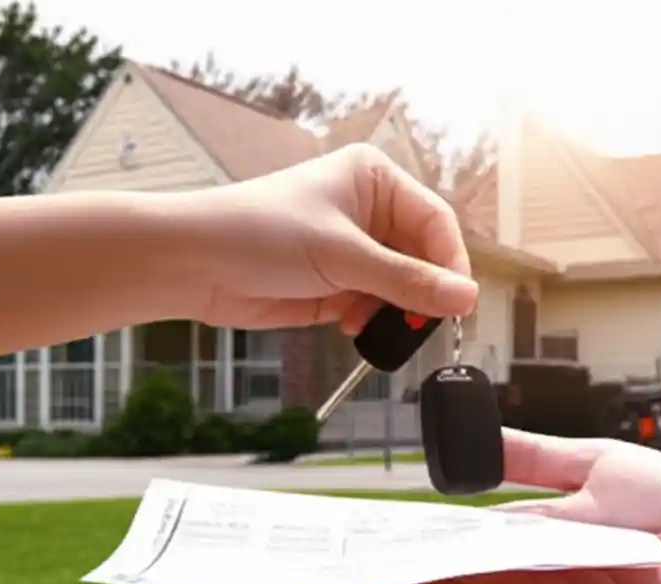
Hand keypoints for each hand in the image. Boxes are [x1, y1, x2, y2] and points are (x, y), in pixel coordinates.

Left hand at [154, 143, 478, 332]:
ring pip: (401, 286)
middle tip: (423, 323)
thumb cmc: (259, 233)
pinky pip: (374, 305)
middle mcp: (369, 210)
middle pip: (423, 256)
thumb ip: (406, 280)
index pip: (436, 221)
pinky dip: (370, 320)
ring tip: (384, 327)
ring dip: (396, 310)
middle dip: (423, 291)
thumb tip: (466, 297)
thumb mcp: (342, 255)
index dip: (451, 263)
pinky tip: (350, 325)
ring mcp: (352, 249)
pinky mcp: (335, 283)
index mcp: (375, 179)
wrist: (194, 263)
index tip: (459, 302)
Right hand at [382, 428, 660, 583]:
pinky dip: (471, 582)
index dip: (417, 541)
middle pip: (457, 576)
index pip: (463, 548)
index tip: (368, 531)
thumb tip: (475, 443)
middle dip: (404, 565)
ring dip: (424, 578)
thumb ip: (529, 458)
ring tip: (371, 563)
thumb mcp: (585, 465)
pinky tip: (433, 570)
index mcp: (535, 546)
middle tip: (347, 553)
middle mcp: (538, 579)